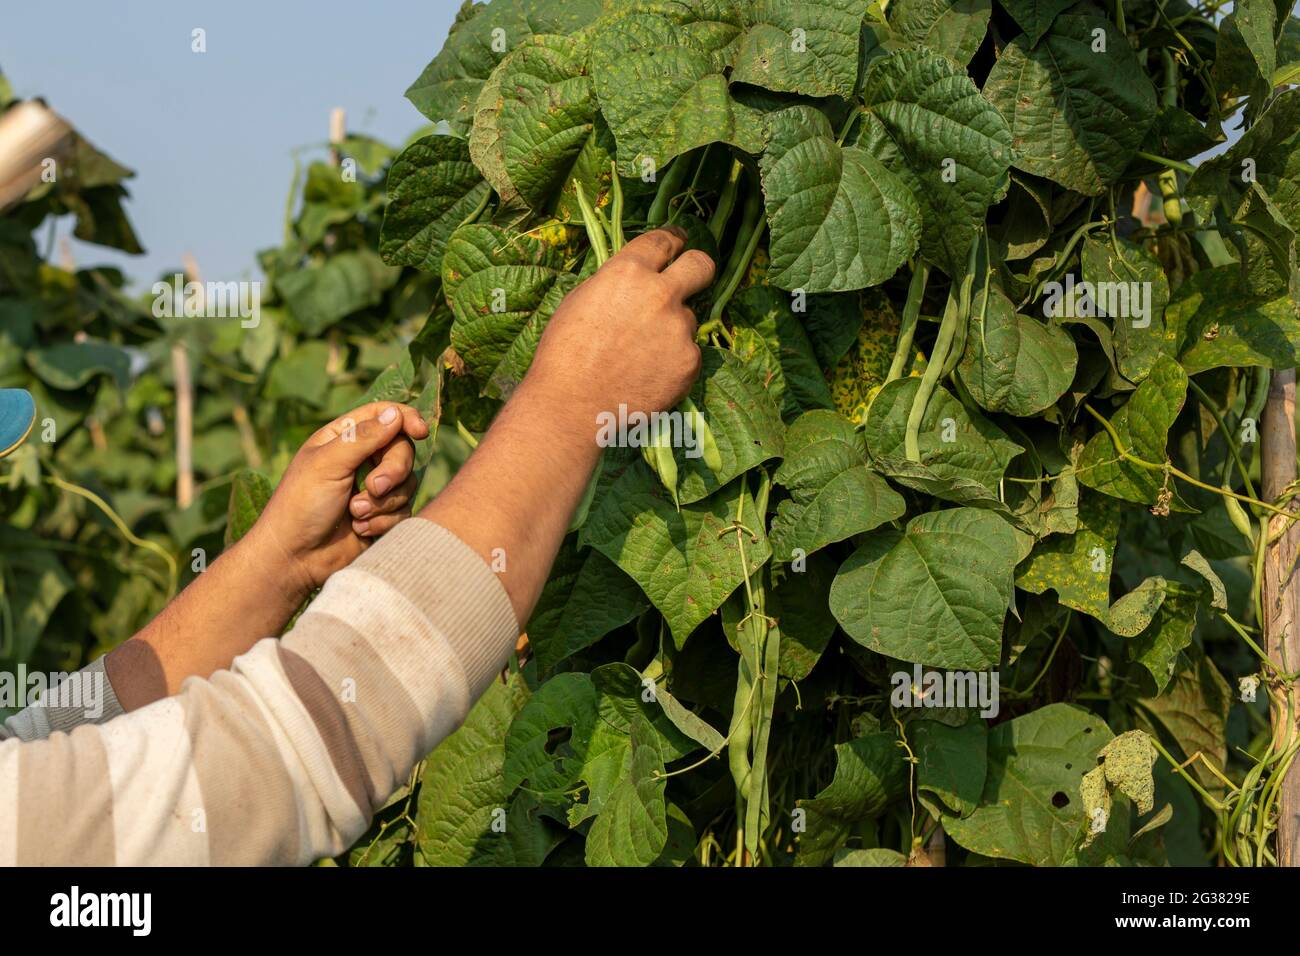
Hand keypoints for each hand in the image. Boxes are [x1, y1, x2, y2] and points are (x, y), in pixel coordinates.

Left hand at [251, 402, 430, 594]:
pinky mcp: (382, 515)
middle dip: (393, 471)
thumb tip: (396, 414)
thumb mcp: (328, 464)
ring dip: (383, 502)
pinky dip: (383, 521)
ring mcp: (373, 489)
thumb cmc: (301, 505)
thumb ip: (364, 437)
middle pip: (402, 450)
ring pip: (407, 483)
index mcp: (344, 439)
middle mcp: (361, 460)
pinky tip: (359, 530)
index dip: (405, 419)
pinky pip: (404, 510)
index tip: (419, 432)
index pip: (383, 415)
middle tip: (374, 488)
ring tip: (354, 514)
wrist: (296, 558)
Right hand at [525, 227, 714, 423]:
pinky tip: (647, 374)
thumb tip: (636, 278)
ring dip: (673, 328)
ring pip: (689, 318)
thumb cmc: (564, 353)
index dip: (673, 239)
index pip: (664, 240)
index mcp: (628, 272)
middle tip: (692, 276)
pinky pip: (688, 352)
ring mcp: (679, 329)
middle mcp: (660, 294)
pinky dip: (673, 360)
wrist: (571, 405)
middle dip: (698, 266)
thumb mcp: (581, 300)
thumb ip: (615, 282)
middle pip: (701, 265)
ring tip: (641, 353)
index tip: (678, 242)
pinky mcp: (690, 361)